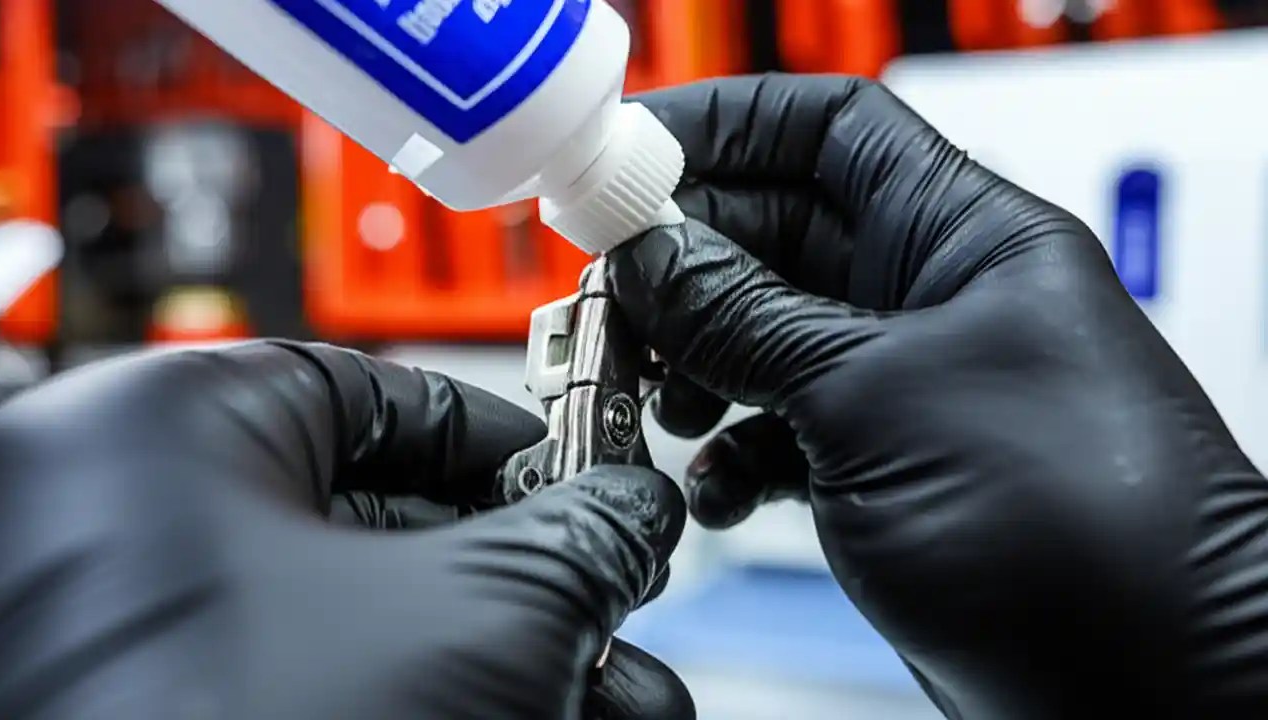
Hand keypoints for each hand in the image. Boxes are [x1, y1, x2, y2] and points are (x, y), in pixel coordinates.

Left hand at [0, 341, 690, 719]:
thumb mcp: (478, 616)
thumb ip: (575, 542)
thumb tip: (628, 513)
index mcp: (166, 437)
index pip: (376, 394)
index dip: (504, 443)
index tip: (580, 478)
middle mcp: (129, 529)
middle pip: (383, 525)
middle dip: (521, 578)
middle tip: (598, 601)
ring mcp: (143, 638)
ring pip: (361, 623)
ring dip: (496, 652)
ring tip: (595, 690)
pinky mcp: (168, 702)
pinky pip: (310, 674)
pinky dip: (416, 687)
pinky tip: (526, 714)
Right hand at [612, 74, 1267, 717]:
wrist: (1141, 685)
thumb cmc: (1083, 530)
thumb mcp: (879, 398)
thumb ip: (750, 320)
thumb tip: (654, 257)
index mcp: (963, 240)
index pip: (832, 133)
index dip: (728, 128)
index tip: (634, 157)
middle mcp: (934, 303)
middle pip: (780, 237)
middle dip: (687, 264)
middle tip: (616, 299)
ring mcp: (905, 389)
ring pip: (768, 339)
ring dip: (699, 364)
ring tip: (663, 398)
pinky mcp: (885, 468)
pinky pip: (782, 430)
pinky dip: (735, 453)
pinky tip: (720, 486)